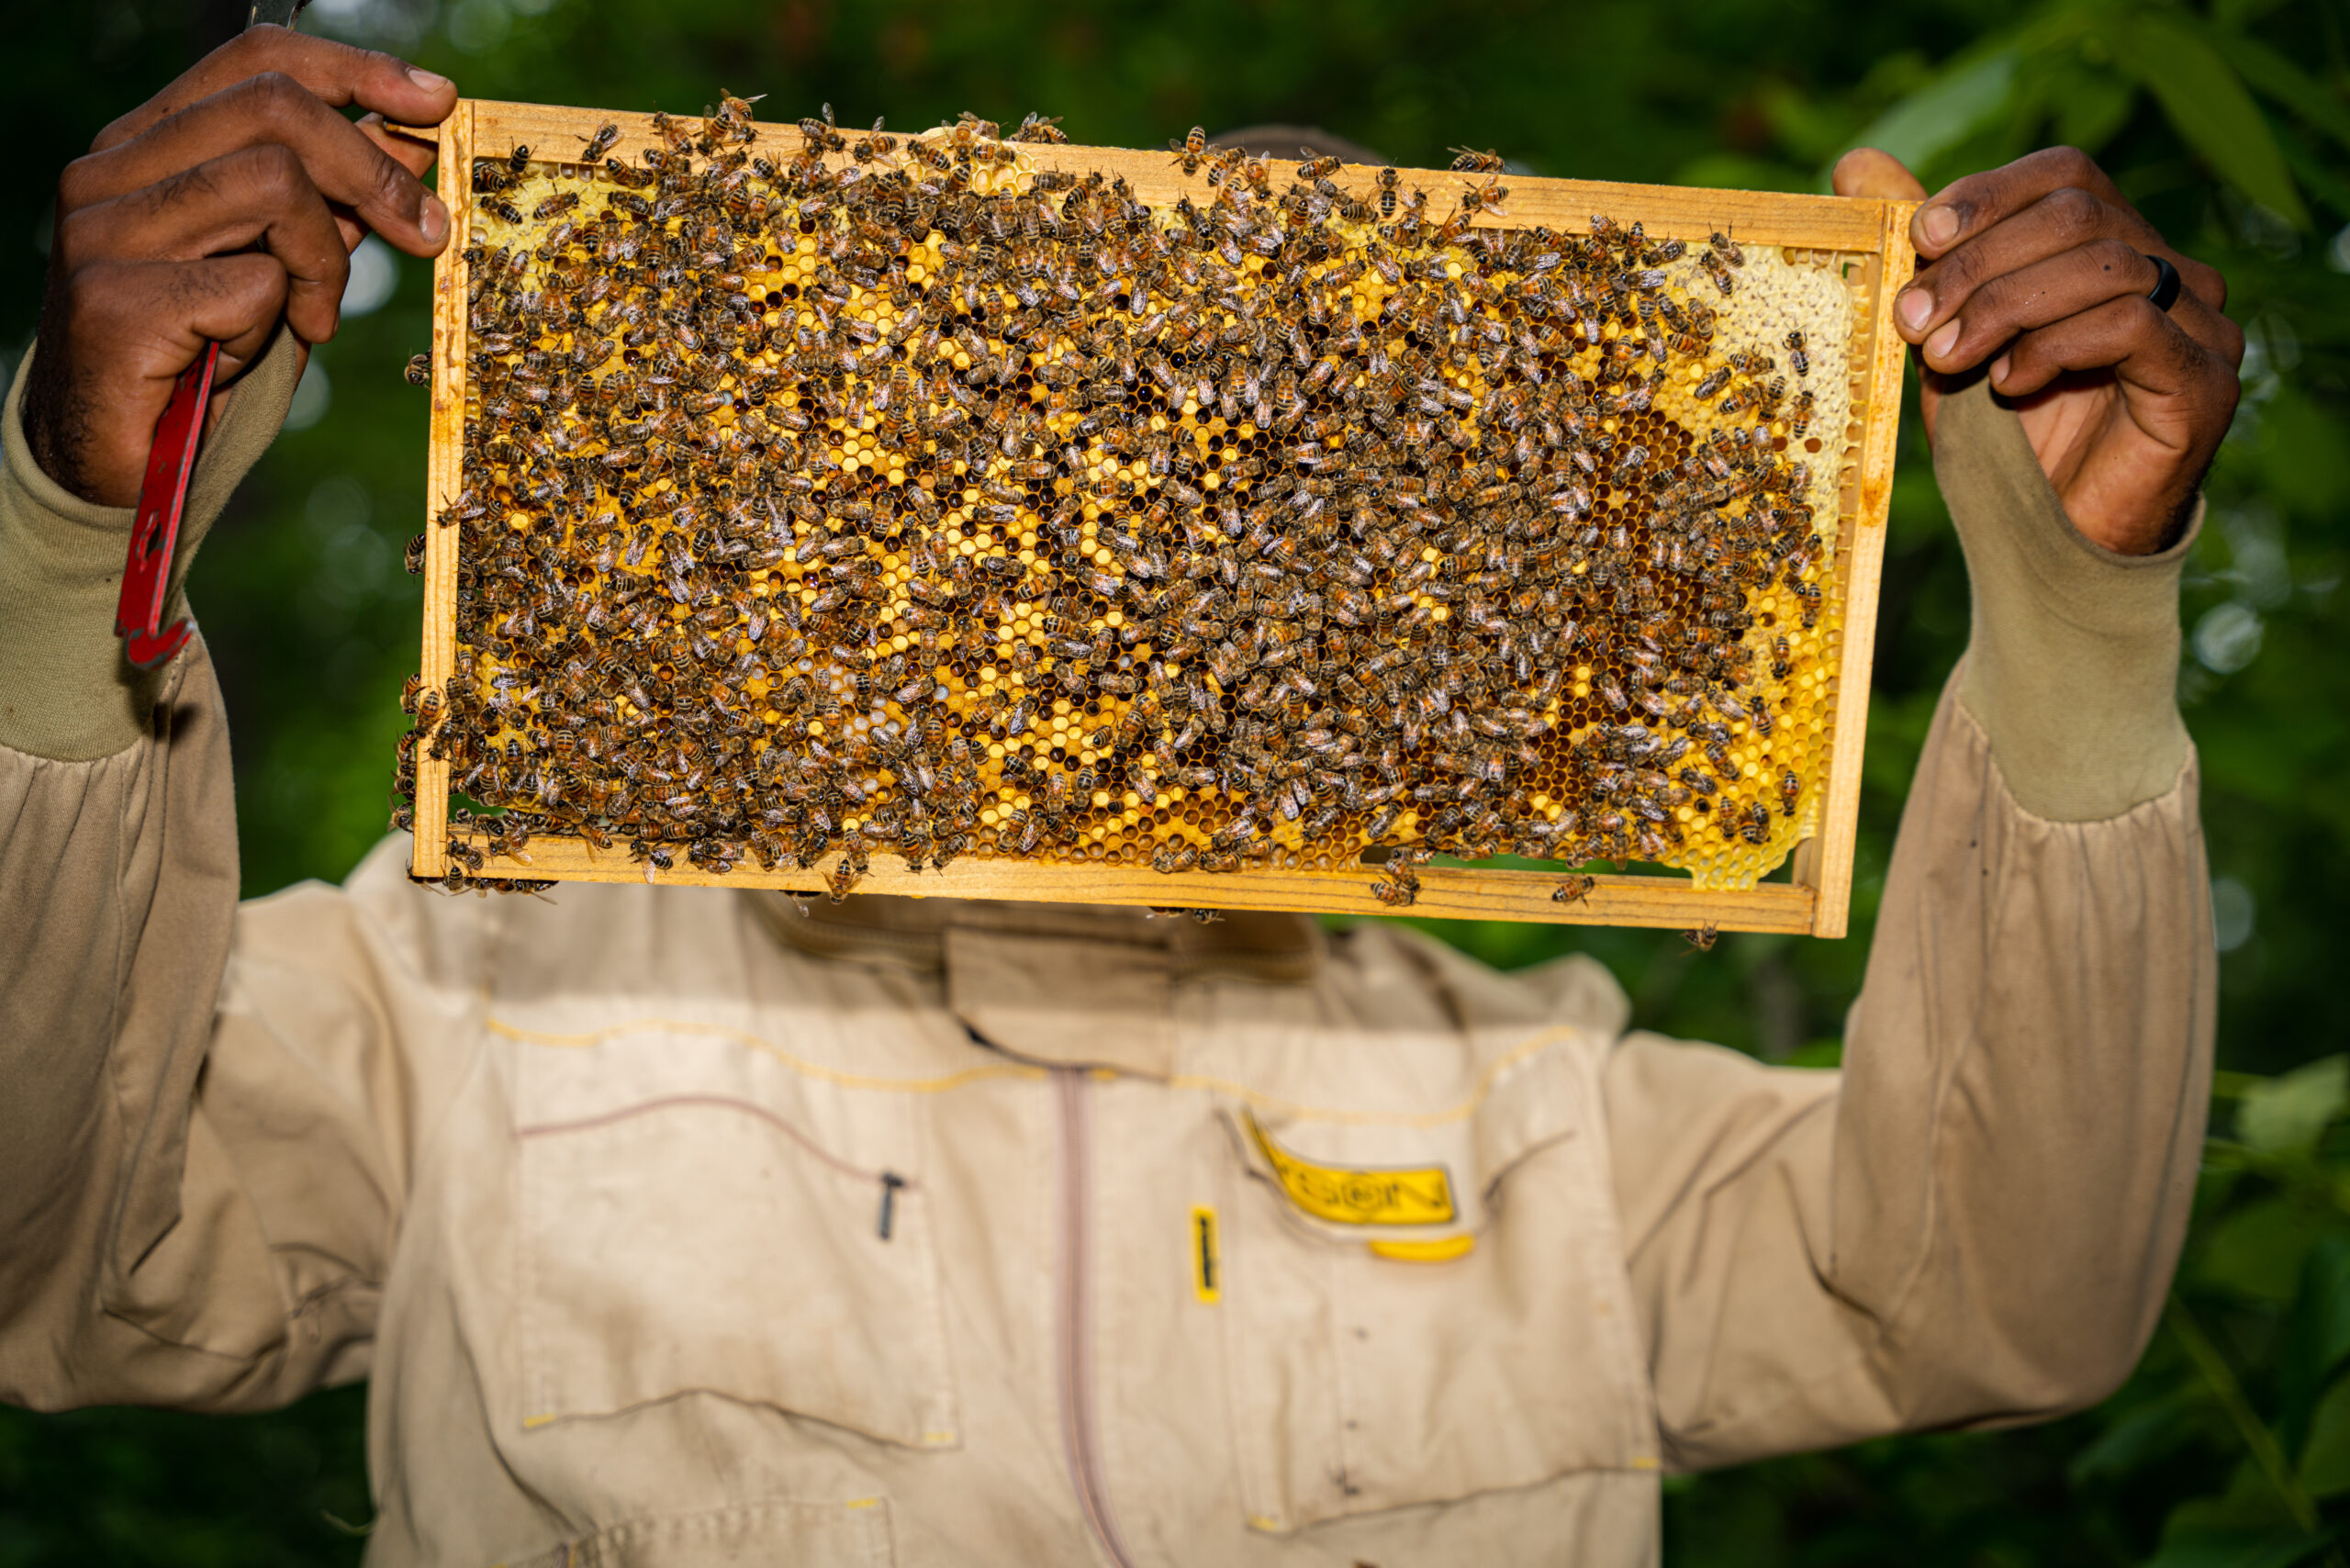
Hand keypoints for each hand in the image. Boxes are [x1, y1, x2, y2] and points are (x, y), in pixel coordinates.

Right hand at [22, 27, 458, 506]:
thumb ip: (332, 201)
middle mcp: (109, 171)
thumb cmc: (206, 360)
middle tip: (425, 235)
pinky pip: (253, 282)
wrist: (118, 466)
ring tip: (312, 320)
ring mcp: (101, 232)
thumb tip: (411, 139)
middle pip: (275, 111)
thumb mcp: (285, 264)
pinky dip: (277, 324)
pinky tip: (244, 358)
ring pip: (271, 185)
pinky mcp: (112, 302)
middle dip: (374, 170)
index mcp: (145, 145)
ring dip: (325, 263)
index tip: (438, 104)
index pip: (257, 61)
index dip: (358, 71)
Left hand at [1833, 146, 2241, 554]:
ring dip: (2004, 307)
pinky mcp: (2205, 379)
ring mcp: (2199, 322)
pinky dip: (2053, 346)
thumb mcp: (1944, 332)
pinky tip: (2008, 384)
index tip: (1917, 238)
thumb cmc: (1998, 436)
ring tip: (1948, 358)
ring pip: (2103, 264)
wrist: (2045, 543)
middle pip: (2077, 213)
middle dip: (1978, 261)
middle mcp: (2171, 270)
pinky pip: (2131, 325)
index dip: (1987, 195)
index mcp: (2115, 244)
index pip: (2065, 173)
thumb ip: (1917, 249)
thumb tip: (1857, 161)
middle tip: (1914, 319)